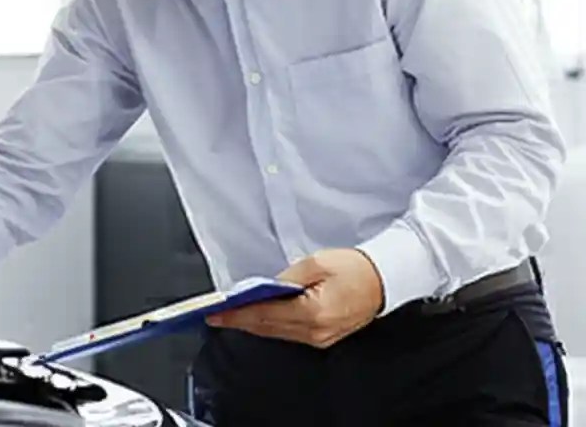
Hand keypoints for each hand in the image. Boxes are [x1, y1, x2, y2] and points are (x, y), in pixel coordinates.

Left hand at [205, 248, 384, 348]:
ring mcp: (320, 338)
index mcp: (313, 312)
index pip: (264, 314)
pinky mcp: (323, 337)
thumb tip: (264, 288)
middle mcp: (315, 331)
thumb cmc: (355, 268)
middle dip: (239, 321)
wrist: (385, 279)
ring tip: (230, 316)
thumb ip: (286, 278)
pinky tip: (257, 318)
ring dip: (252, 324)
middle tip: (216, 316)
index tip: (216, 313)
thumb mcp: (316, 263)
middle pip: (267, 328)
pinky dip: (269, 325)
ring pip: (276, 332)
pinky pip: (288, 333)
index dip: (237, 314)